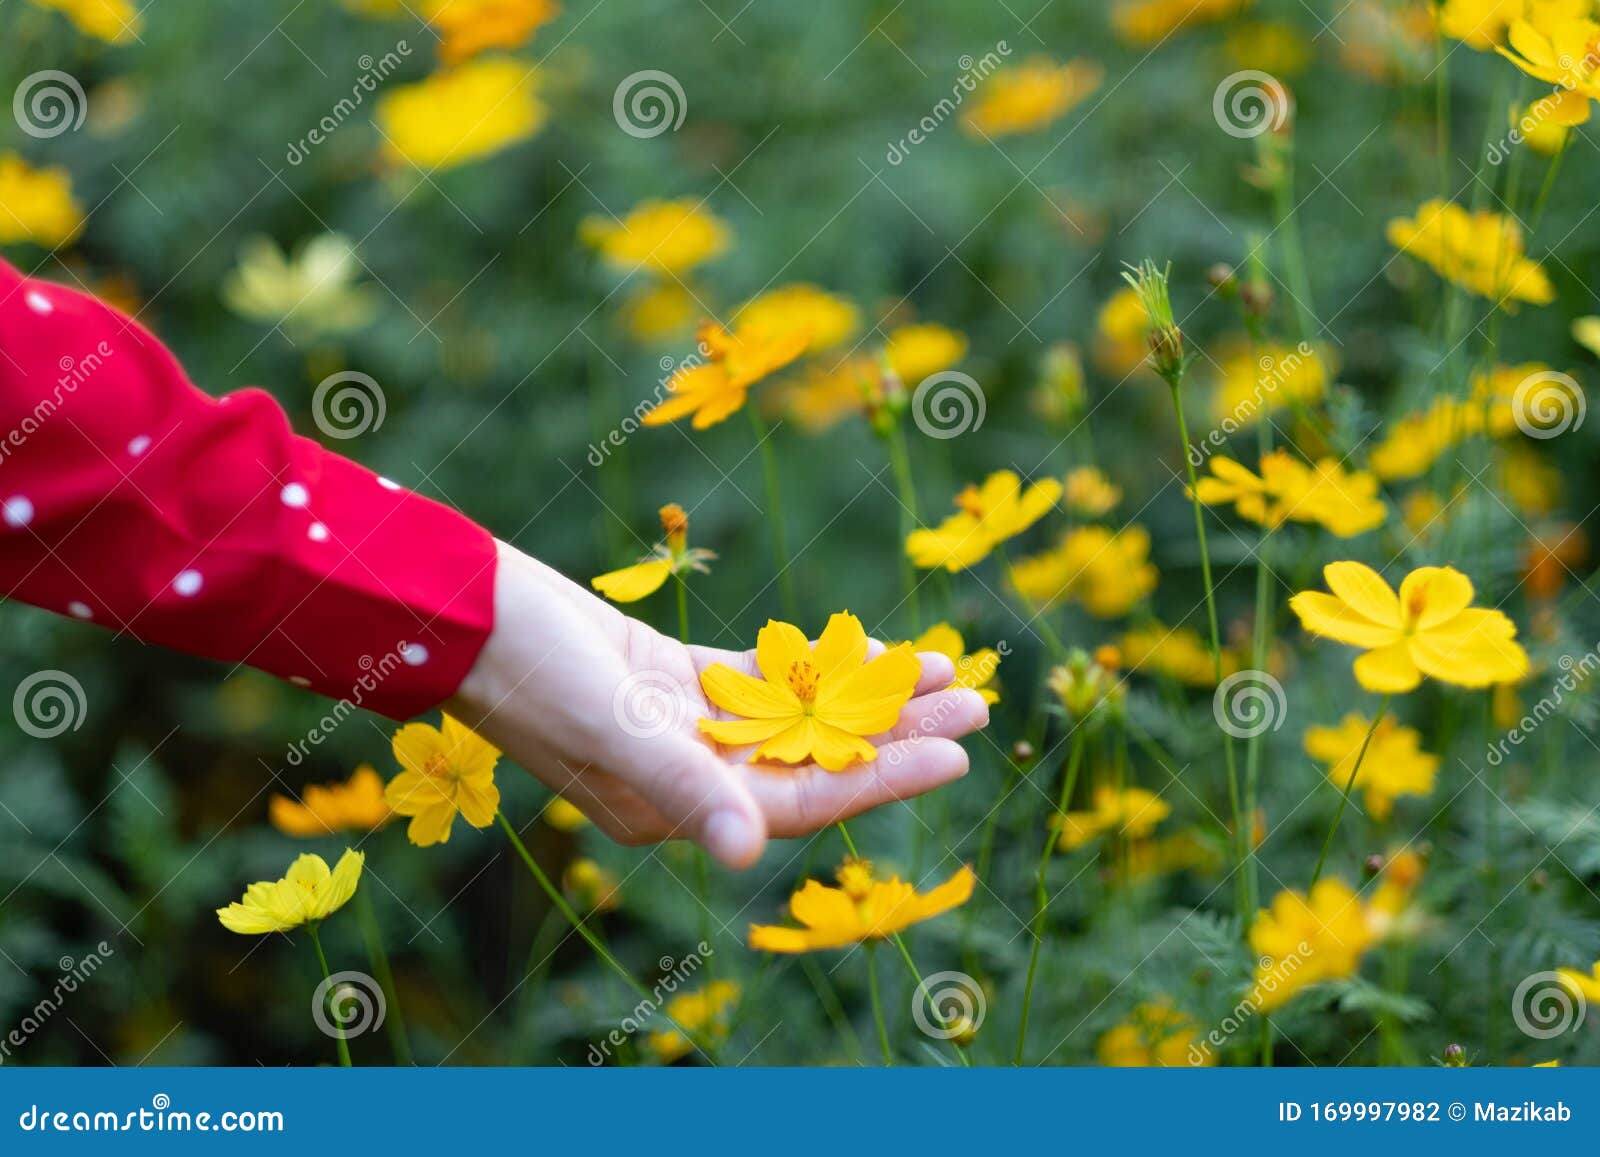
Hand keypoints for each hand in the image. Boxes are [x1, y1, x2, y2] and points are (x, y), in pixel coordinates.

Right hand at [447, 540, 989, 867]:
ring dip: (864, 696)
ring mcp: (683, 731)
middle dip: (894, 734)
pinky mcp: (674, 684)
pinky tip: (864, 648)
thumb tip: (750, 855)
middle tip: (975, 702)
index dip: (882, 778)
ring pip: (797, 719)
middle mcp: (687, 780)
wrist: (468, 610)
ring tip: (942, 669)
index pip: (801, 801)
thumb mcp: (612, 729)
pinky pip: (764, 682)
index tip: (955, 753)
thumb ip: (685, 789)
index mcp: (675, 810)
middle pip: (814, 761)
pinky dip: (813, 667)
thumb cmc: (532, 671)